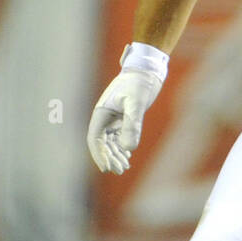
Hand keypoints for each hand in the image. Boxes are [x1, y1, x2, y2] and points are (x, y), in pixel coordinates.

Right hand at [87, 45, 167, 173]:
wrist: (146, 70)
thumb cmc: (139, 83)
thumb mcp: (136, 104)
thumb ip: (132, 125)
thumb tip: (128, 148)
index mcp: (101, 113)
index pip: (95, 139)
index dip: (99, 154)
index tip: (106, 168)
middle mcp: (104, 116)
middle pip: (102, 143)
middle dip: (109, 158)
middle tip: (119, 170)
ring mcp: (113, 117)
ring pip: (110, 141)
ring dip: (115, 154)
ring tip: (124, 168)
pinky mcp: (122, 117)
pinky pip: (118, 136)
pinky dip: (121, 147)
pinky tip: (127, 156)